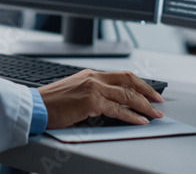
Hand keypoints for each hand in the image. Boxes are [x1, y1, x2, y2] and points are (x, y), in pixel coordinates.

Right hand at [37, 69, 163, 128]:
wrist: (36, 106)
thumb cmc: (51, 103)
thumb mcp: (75, 92)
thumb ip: (92, 93)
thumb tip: (110, 103)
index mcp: (91, 74)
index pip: (122, 75)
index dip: (139, 83)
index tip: (149, 91)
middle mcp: (94, 77)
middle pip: (129, 81)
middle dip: (148, 91)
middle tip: (159, 100)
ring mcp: (93, 88)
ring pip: (127, 95)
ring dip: (145, 105)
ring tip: (155, 114)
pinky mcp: (91, 101)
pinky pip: (118, 109)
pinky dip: (132, 115)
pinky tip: (140, 120)